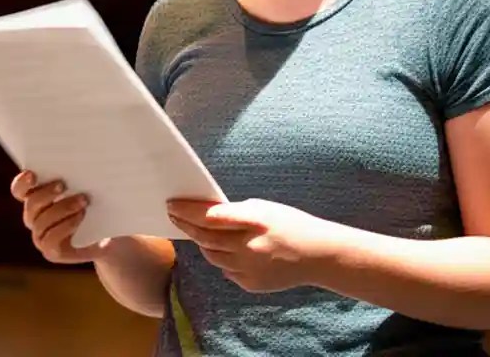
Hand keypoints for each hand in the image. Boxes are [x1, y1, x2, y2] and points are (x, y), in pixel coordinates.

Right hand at [10, 170, 109, 263]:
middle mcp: (34, 218)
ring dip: (62, 208)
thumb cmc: (99, 206)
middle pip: (31, 204)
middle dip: (46, 193)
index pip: (19, 190)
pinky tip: (80, 217)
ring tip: (83, 200)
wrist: (112, 238)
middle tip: (63, 184)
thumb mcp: (90, 188)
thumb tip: (76, 160)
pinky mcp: (52, 252)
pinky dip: (65, 227)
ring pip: (40, 222)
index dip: (22, 182)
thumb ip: (77, 176)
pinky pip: (50, 240)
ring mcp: (41, 237)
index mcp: (37, 198)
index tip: (33, 174)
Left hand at [167, 197, 338, 292]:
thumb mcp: (263, 208)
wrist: (318, 256)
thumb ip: (234, 212)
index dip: (187, 211)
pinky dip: (222, 259)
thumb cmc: (289, 224)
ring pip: (211, 255)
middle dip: (185, 225)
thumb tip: (203, 214)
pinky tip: (226, 250)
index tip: (171, 205)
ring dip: (201, 242)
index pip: (210, 216)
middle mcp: (249, 246)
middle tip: (173, 216)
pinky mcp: (251, 284)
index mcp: (255, 221)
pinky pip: (225, 270)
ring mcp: (249, 268)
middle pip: (205, 238)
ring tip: (197, 231)